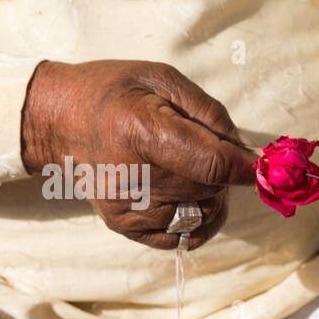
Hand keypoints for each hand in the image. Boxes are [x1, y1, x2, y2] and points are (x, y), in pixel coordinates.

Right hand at [19, 59, 256, 249]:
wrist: (58, 119)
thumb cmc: (118, 92)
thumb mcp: (164, 81)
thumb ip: (212, 116)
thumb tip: (249, 155)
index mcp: (142, 132)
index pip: (212, 165)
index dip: (244, 167)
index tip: (260, 165)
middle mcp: (133, 176)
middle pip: (210, 188)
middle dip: (220, 172)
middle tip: (201, 149)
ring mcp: (126, 207)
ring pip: (202, 213)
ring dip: (210, 195)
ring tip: (188, 170)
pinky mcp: (123, 225)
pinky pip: (183, 237)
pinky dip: (196, 219)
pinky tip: (186, 197)